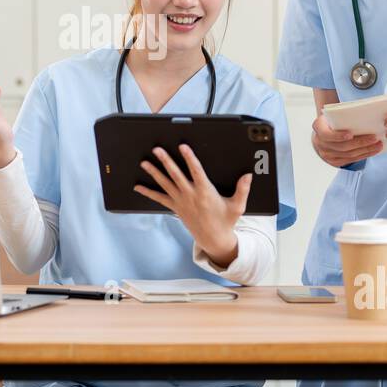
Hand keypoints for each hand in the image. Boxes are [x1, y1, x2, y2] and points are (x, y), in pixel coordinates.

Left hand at [133, 144, 249, 267]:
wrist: (213, 239)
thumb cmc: (226, 221)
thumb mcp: (237, 206)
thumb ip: (242, 189)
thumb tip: (248, 175)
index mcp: (205, 192)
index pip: (196, 171)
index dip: (189, 158)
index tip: (183, 147)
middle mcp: (190, 195)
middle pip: (175, 175)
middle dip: (166, 161)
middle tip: (157, 149)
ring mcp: (181, 202)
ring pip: (165, 184)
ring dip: (154, 173)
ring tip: (144, 163)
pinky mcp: (175, 208)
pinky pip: (159, 199)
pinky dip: (148, 193)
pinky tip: (138, 187)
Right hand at [311, 114, 381, 167]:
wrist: (322, 134)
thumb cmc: (331, 121)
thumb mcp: (332, 115)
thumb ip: (341, 115)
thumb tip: (363, 113)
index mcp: (318, 128)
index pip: (327, 135)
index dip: (338, 136)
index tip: (351, 134)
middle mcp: (320, 143)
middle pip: (342, 146)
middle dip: (360, 143)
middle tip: (374, 138)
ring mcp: (326, 155)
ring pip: (349, 154)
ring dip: (366, 150)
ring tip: (378, 144)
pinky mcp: (334, 162)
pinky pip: (351, 160)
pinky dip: (364, 155)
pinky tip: (373, 150)